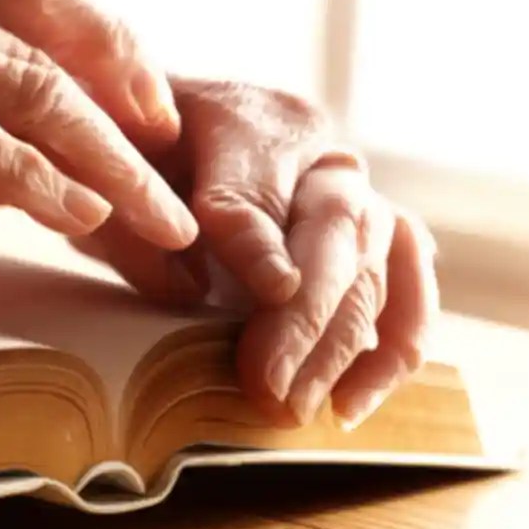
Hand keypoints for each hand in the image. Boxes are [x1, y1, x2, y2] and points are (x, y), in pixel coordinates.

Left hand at [74, 78, 438, 428]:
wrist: (163, 141)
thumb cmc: (136, 163)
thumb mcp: (118, 178)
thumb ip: (140, 220)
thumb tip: (189, 288)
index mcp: (247, 119)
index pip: (255, 182)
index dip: (260, 240)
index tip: (271, 288)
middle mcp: (319, 153)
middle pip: (332, 228)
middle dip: (304, 315)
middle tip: (269, 383)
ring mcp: (359, 197)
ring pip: (374, 267)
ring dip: (338, 346)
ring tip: (294, 409)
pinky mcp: (381, 243)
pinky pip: (409, 293)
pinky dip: (389, 354)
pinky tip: (349, 408)